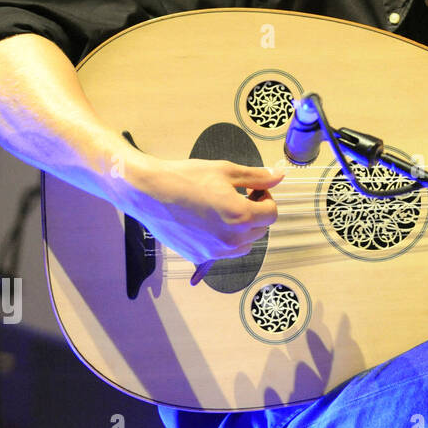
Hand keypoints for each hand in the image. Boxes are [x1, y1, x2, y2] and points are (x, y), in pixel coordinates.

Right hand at [109, 155, 284, 267]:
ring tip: (224, 211)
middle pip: (259, 230)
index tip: (254, 190)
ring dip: (242, 230)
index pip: (272, 214)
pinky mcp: (198, 257)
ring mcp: (214, 252)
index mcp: (241, 217)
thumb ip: (257, 177)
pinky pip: (222, 253)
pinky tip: (209, 224)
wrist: (149, 192)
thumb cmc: (186, 178)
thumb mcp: (226, 171)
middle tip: (239, 197)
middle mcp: (230, 240)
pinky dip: (222, 241)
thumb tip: (279, 176)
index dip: (266, 198)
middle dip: (255, 213)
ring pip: (243, 245)